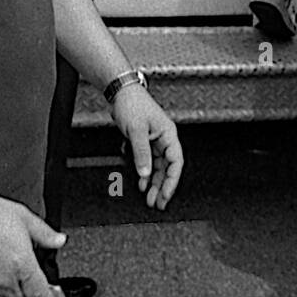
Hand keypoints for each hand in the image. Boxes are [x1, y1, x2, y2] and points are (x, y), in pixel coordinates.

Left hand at [110, 84, 183, 208]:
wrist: (120, 92)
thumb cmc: (132, 103)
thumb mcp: (136, 131)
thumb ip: (141, 153)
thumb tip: (145, 173)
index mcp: (168, 134)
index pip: (176, 163)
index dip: (172, 181)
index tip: (166, 195)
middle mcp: (164, 138)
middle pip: (167, 168)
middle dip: (163, 187)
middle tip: (159, 204)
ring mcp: (155, 140)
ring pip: (158, 167)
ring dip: (154, 183)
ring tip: (150, 198)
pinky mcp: (146, 141)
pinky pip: (148, 161)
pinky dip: (145, 173)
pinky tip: (142, 183)